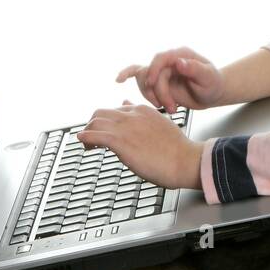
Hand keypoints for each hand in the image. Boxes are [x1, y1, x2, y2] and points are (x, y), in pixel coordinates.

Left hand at [76, 101, 203, 190]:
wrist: (185, 160)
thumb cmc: (177, 149)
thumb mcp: (161, 125)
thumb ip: (146, 118)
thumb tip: (131, 108)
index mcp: (143, 110)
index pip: (116, 110)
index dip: (108, 122)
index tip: (106, 133)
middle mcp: (132, 115)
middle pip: (100, 113)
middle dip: (93, 125)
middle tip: (93, 139)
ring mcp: (125, 127)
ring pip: (95, 122)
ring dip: (87, 133)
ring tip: (88, 146)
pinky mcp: (120, 142)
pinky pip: (94, 136)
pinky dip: (85, 138)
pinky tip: (84, 144)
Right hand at [117, 46, 225, 112]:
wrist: (211, 94)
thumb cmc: (212, 84)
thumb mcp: (208, 78)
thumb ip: (195, 69)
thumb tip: (179, 62)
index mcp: (181, 54)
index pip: (160, 59)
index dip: (154, 71)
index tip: (152, 85)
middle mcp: (168, 60)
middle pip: (151, 73)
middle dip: (158, 93)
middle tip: (172, 108)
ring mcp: (161, 70)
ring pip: (144, 80)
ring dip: (152, 96)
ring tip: (170, 108)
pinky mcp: (157, 80)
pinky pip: (139, 76)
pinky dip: (128, 76)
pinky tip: (119, 80)